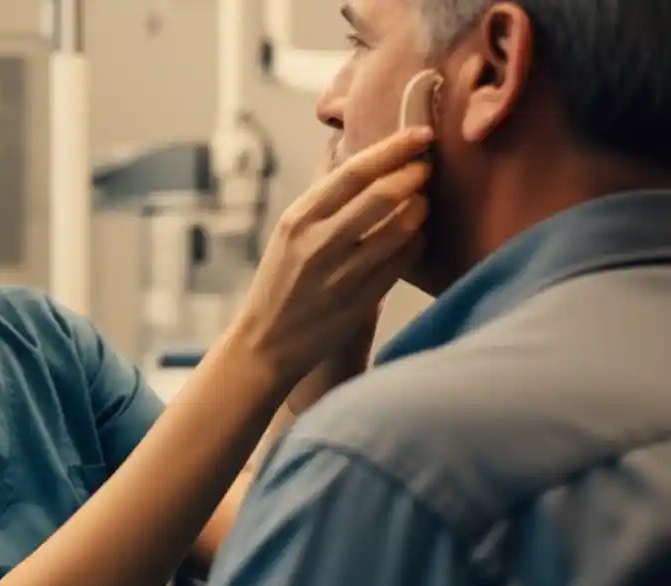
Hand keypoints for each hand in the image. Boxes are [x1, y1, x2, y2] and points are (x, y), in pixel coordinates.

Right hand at [232, 127, 432, 383]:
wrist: (266, 343)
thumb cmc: (280, 282)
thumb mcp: (288, 233)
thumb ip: (322, 198)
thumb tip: (356, 153)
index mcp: (298, 219)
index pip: (354, 171)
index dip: (394, 148)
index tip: (421, 134)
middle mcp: (318, 244)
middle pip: (382, 194)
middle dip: (414, 174)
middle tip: (428, 166)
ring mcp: (341, 274)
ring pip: (400, 228)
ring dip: (421, 209)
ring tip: (424, 201)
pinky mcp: (361, 301)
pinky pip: (403, 262)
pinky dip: (417, 242)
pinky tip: (417, 235)